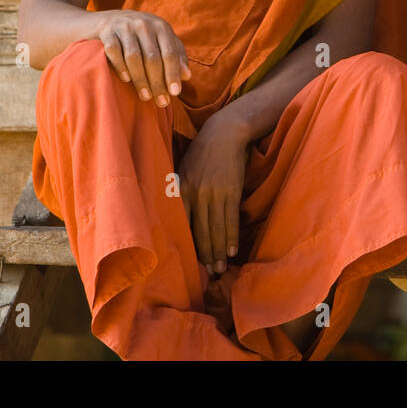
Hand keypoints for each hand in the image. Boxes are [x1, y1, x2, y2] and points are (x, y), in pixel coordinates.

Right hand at [98, 10, 190, 106]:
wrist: (114, 19)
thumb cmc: (146, 36)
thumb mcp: (164, 41)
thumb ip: (177, 57)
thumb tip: (187, 76)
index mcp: (162, 27)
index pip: (170, 53)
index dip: (173, 74)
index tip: (175, 93)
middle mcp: (144, 24)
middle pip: (152, 58)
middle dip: (158, 83)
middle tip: (161, 102)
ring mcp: (125, 27)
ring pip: (133, 57)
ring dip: (140, 79)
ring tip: (145, 96)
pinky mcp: (108, 32)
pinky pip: (114, 51)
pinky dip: (120, 66)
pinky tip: (126, 80)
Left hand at [178, 109, 251, 274]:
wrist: (224, 132)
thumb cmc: (201, 152)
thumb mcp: (183, 169)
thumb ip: (179, 192)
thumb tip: (174, 218)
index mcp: (181, 191)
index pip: (182, 225)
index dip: (186, 246)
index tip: (188, 263)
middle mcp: (196, 194)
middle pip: (200, 231)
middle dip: (205, 255)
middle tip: (208, 274)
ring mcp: (214, 193)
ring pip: (216, 228)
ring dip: (218, 251)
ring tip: (221, 268)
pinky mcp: (231, 191)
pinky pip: (231, 218)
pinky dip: (231, 236)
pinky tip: (232, 250)